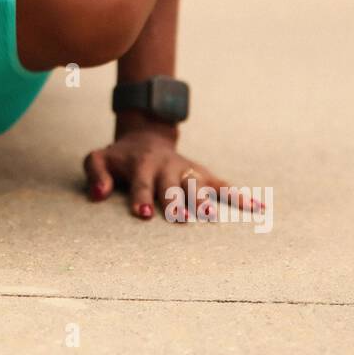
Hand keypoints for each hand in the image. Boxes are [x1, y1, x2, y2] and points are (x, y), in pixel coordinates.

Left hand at [82, 125, 259, 221]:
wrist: (145, 136)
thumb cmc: (119, 157)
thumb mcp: (98, 158)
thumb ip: (96, 174)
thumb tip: (98, 194)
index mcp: (141, 165)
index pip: (140, 183)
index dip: (141, 197)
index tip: (143, 214)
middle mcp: (166, 167)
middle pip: (172, 185)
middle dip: (176, 200)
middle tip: (181, 217)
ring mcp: (186, 170)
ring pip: (197, 185)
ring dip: (204, 198)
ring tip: (211, 215)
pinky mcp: (201, 173)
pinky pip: (222, 184)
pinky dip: (239, 196)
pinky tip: (257, 208)